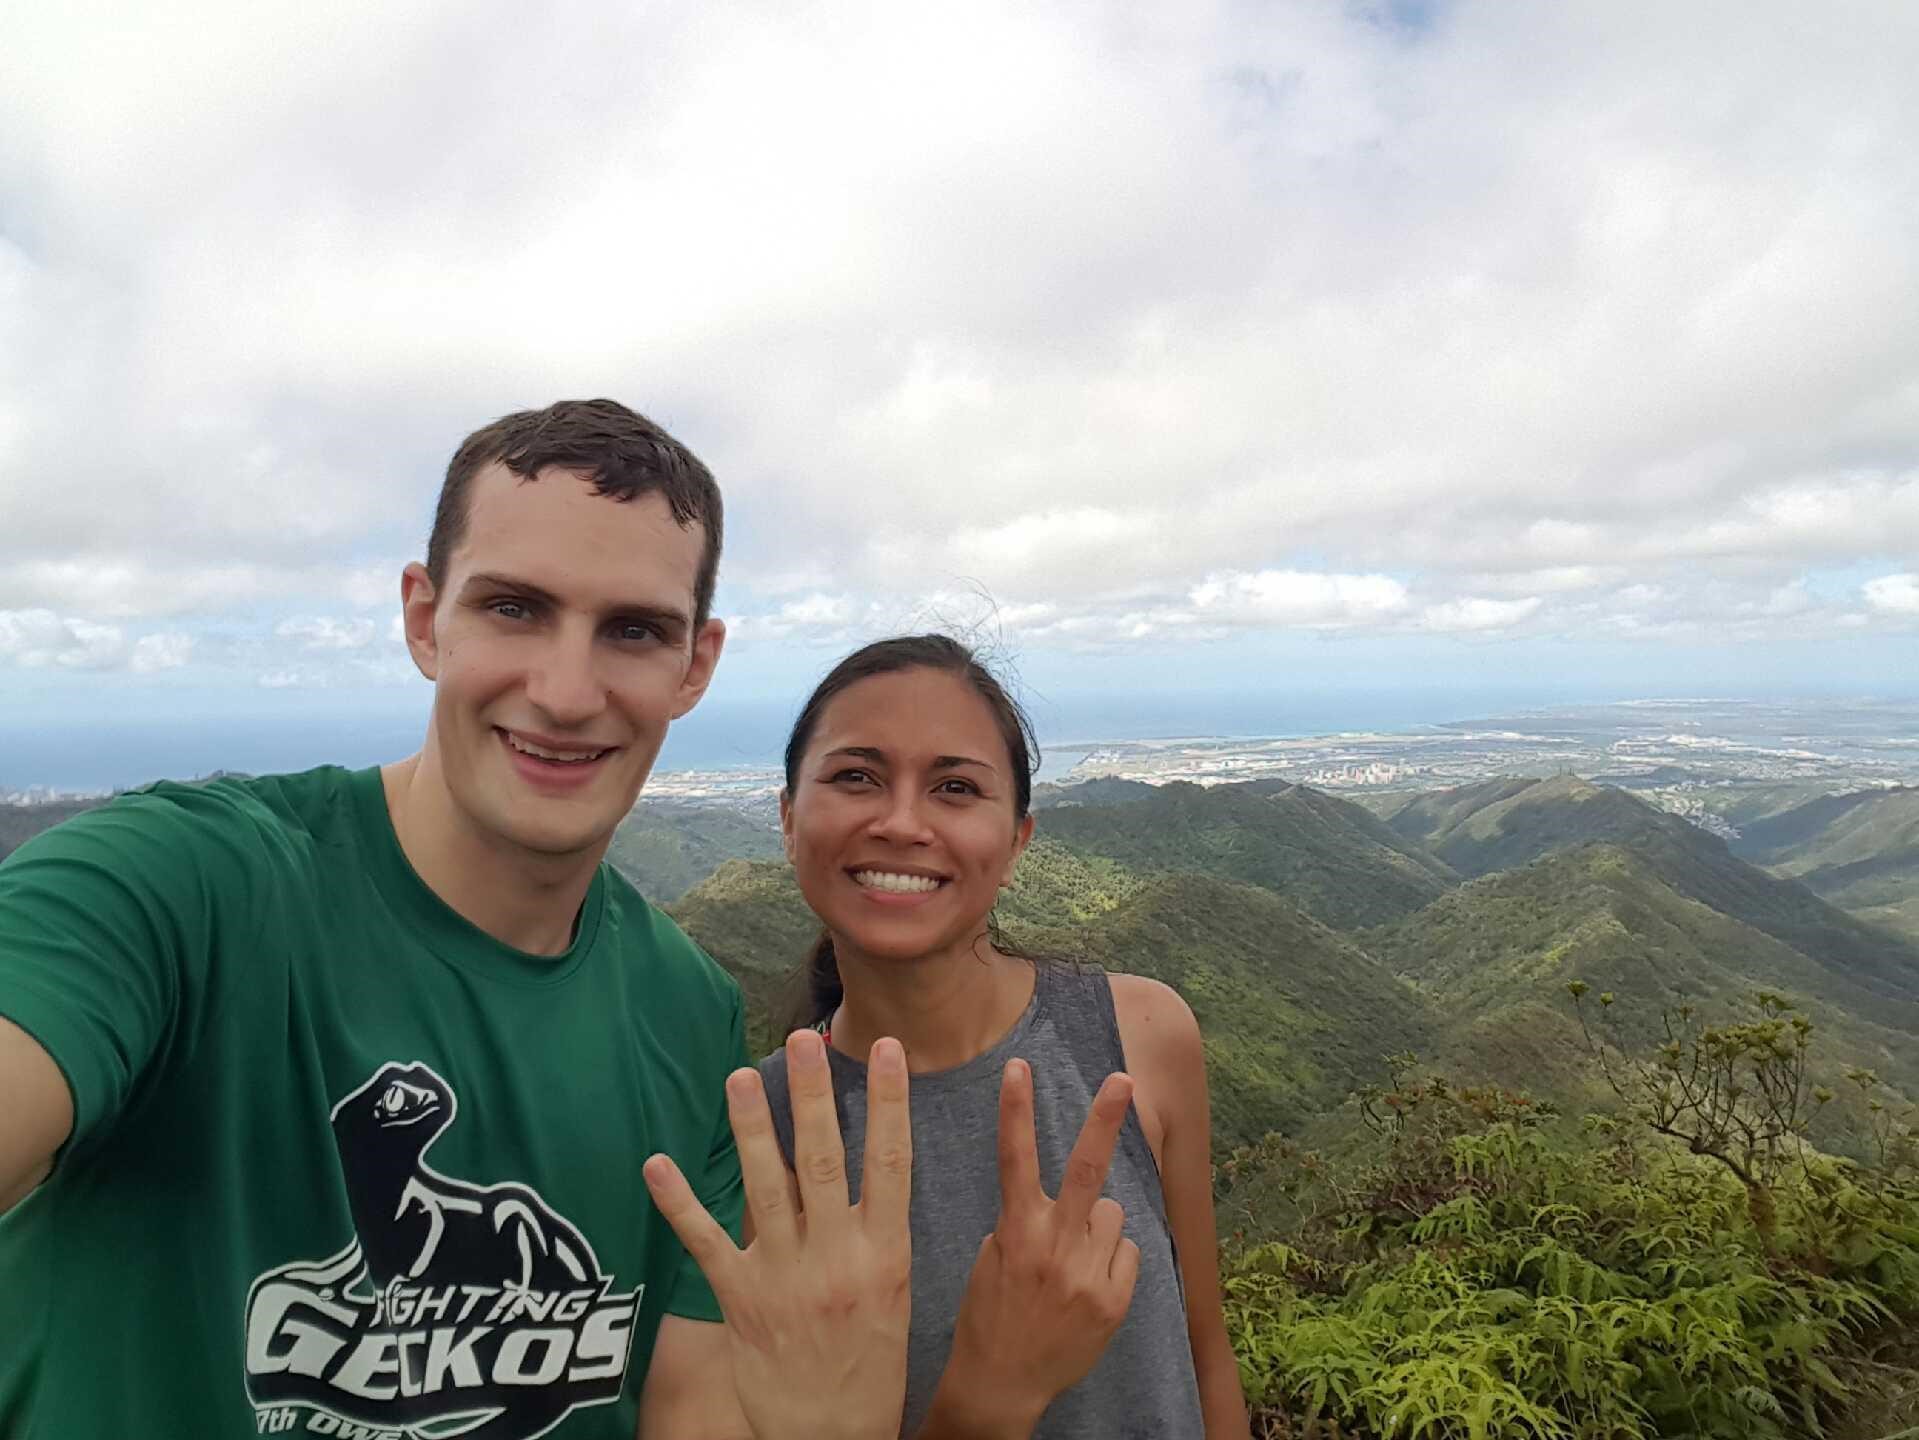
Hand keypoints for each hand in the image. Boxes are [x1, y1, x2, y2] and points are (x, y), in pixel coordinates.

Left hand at [644, 1030, 912, 1439]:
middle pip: (827, 1161)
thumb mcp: (892, 1291)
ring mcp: (785, 1277)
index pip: (892, 1162)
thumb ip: (872, 1229)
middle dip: (814, 1097)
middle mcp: (836, 1257)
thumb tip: (859, 1164)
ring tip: (740, 1075)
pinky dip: (680, 1202)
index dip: (892, 1102)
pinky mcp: (741, 1300)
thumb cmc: (870, 1362)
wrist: (834, 1436)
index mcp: (884, 1253)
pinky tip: (657, 1163)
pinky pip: (706, 1242)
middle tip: (806, 1038)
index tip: (890, 1050)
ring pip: (767, 1188)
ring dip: (752, 1128)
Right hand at [922, 1062, 1139, 1436]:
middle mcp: (1052, 1247)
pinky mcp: (1112, 1301)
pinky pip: (1126, 1253)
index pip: (1012, 1158)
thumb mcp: (992, 1259)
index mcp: (1015, 1231)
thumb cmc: (990, 1315)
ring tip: (1072, 1263)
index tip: (1018, 1066)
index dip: (1015, 1110)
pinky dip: (1112, 1262)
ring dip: (1098, 1227)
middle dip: (1104, 1119)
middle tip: (1124, 1078)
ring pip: (1112, 1214)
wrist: (1003, 1385)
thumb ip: (1026, 1222)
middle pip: (1084, 1170)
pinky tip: (1088, 1288)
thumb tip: (1067, 1200)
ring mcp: (1086, 1274)